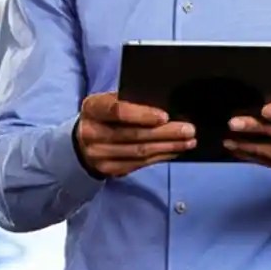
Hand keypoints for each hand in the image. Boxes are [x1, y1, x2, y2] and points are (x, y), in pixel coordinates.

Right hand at [74, 92, 196, 177]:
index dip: (142, 114)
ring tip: (188, 141)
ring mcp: (98, 154)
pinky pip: (139, 164)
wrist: (82, 141)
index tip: (165, 116)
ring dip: (167, 147)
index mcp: (92, 108)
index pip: (117, 111)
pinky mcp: (108, 169)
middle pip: (133, 135)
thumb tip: (165, 105)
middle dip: (165, 133)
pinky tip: (174, 151)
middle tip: (188, 130)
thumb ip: (130, 101)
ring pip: (138, 152)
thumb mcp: (110, 100)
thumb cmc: (105, 114)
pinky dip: (160, 157)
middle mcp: (91, 132)